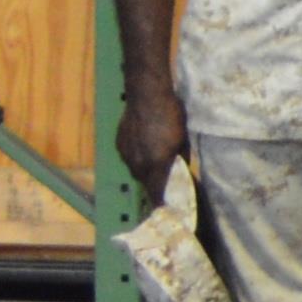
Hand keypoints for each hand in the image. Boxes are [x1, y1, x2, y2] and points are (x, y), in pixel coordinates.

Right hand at [114, 74, 183, 192]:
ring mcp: (126, 154)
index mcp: (156, 164)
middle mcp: (138, 163)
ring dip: (143, 170)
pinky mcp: (119, 144)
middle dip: (153, 183)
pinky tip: (142, 147)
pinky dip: (135, 157)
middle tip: (162, 180)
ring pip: (134, 170)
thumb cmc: (171, 115)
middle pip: (144, 182)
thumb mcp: (183, 138)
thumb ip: (181, 157)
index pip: (156, 192)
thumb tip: (182, 168)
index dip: (160, 200)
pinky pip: (127, 158)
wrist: (147, 96)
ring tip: (152, 161)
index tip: (164, 205)